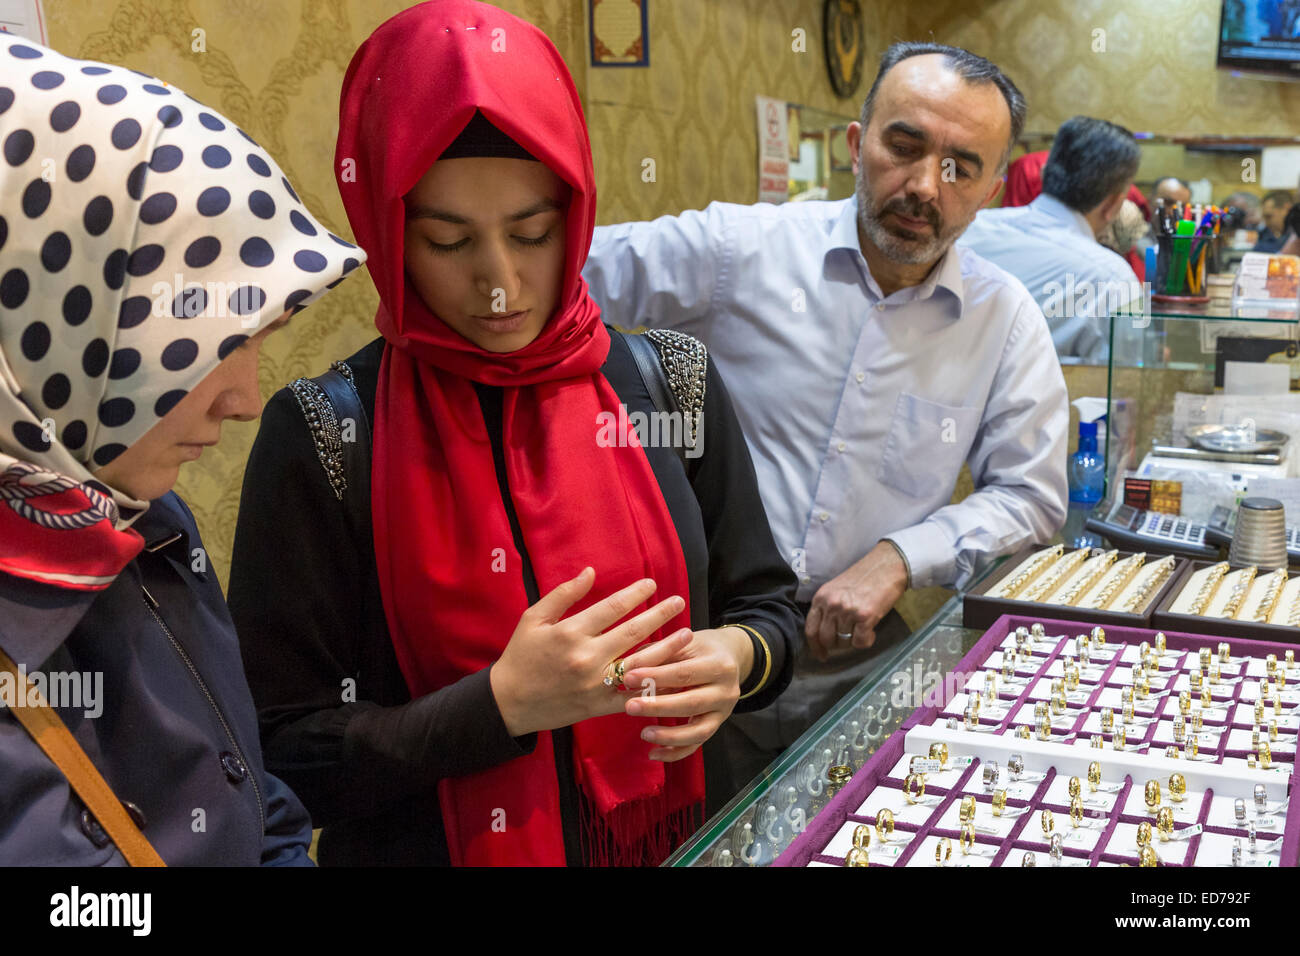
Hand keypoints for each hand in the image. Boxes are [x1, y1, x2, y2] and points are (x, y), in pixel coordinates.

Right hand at [489, 567, 689, 737]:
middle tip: (678, 602)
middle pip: (632, 633)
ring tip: (686, 634)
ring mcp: (596, 685)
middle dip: (659, 615)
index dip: (635, 595)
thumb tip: (591, 572)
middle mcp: (587, 658)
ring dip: (666, 648)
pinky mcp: (600, 706)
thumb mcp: (534, 618)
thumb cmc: (521, 656)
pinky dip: (654, 684)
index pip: (612, 609)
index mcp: (570, 633)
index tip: (651, 584)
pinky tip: (672, 673)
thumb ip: (563, 595)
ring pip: (640, 664)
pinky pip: (634, 694)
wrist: (510, 702)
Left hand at [620, 625, 752, 761]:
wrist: (729, 656)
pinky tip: (653, 753)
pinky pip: (696, 744)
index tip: (629, 678)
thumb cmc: (699, 647)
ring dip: (669, 735)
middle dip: (659, 707)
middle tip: (630, 706)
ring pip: (698, 731)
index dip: (655, 677)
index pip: (684, 673)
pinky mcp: (716, 725)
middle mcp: (727, 691)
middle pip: (692, 703)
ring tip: (643, 733)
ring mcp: (724, 712)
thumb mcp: (683, 643)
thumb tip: (627, 668)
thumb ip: (658, 654)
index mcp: (719, 665)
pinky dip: (675, 752)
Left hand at [804, 541, 907, 662]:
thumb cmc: (864, 577)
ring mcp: (847, 611)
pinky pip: (860, 642)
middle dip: (837, 645)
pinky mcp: (865, 616)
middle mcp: (831, 605)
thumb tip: (826, 632)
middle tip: (848, 640)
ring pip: (844, 642)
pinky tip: (871, 631)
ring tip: (862, 629)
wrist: (887, 565)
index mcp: (821, 597)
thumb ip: (828, 608)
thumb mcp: (836, 589)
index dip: (815, 646)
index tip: (821, 655)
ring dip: (853, 641)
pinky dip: (867, 641)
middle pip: (826, 639)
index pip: (811, 629)